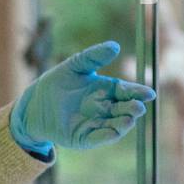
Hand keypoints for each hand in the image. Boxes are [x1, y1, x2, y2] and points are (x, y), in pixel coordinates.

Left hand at [9, 41, 155, 154]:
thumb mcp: (74, 66)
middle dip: (133, 109)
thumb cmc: (56, 83)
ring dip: (123, 124)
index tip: (149, 93)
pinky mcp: (84, 138)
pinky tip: (114, 131)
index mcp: (106, 91)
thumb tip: (115, 46)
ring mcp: (96, 124)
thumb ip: (93, 56)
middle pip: (125, 109)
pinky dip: (107, 135)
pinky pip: (98, 138)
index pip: (127, 91)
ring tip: (128, 120)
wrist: (34, 104)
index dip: (138, 92)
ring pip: (115, 126)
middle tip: (138, 107)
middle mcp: (105, 109)